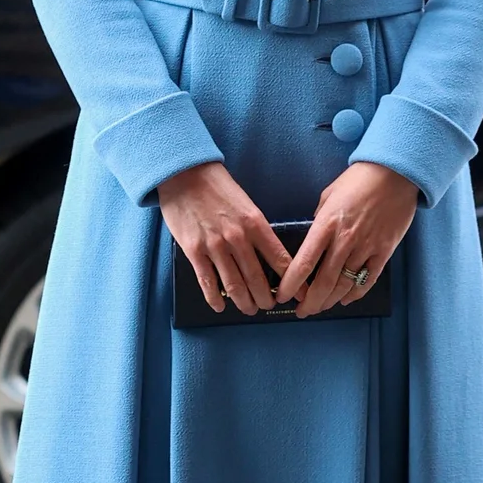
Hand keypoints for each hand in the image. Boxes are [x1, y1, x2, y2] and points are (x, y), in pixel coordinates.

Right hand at [157, 161, 289, 314]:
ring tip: (250, 309)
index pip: (280, 259)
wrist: (183, 173)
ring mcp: (214, 246)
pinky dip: (215, 298)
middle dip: (267, 298)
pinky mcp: (194, 251)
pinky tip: (220, 306)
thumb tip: (266, 253)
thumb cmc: (215, 186)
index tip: (299, 294)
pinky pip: (207, 282)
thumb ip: (255, 228)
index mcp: (255, 223)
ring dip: (244, 302)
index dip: (292, 282)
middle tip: (269, 306)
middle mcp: (237, 237)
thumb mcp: (245, 203)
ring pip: (234, 285)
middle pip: (258, 278)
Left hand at [275, 161, 418, 316]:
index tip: (282, 297)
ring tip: (320, 307)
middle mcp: (345, 240)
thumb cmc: (359, 180)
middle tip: (301, 311)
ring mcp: (366, 248)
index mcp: (326, 225)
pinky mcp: (384, 251)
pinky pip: (368, 280)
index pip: (304, 263)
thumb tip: (314, 240)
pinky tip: (345, 299)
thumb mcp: (328, 196)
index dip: (291, 285)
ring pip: (345, 285)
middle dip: (310, 302)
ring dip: (330, 301)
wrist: (395, 173)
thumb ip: (319, 221)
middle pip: (324, 283)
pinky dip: (356, 294)